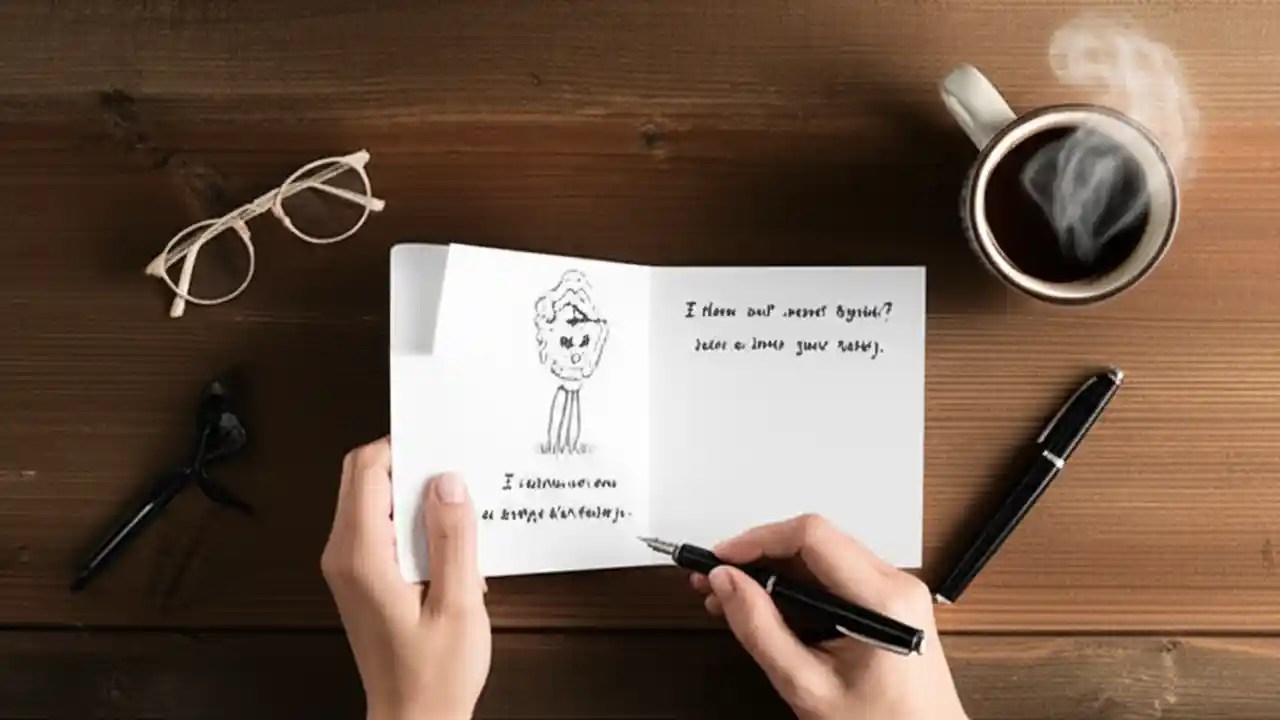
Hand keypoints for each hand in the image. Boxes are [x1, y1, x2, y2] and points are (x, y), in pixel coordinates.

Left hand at [322, 438, 490, 719]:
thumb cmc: (434, 676)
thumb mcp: (459, 604)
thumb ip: (453, 537)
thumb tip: (448, 481)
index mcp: (361, 556)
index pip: (367, 470)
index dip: (404, 447)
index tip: (443, 444)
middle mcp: (344, 556)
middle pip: (365, 478)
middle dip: (410, 466)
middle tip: (457, 474)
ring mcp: (349, 567)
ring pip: (374, 500)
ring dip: (415, 496)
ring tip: (460, 514)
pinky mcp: (361, 577)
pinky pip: (381, 527)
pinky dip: (413, 522)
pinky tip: (449, 545)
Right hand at [691, 514, 966, 719]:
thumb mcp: (807, 685)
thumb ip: (760, 629)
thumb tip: (725, 582)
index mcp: (883, 599)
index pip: (811, 535)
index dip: (757, 539)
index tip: (721, 558)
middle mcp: (897, 584)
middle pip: (815, 541)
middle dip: (759, 556)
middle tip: (716, 579)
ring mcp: (896, 592)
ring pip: (822, 557)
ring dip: (774, 571)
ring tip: (732, 598)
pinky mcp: (890, 603)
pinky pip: (836, 577)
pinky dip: (796, 586)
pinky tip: (767, 608)